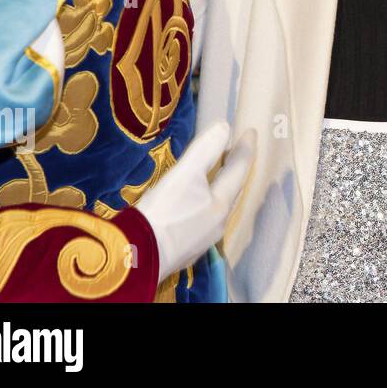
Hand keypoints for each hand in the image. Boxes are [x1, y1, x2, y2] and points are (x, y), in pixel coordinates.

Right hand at [136, 122, 255, 283]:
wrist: (136, 259)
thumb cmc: (163, 213)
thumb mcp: (184, 175)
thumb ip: (206, 150)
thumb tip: (225, 128)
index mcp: (222, 204)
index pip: (239, 170)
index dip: (245, 149)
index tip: (250, 131)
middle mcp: (218, 224)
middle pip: (233, 190)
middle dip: (236, 169)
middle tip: (236, 151)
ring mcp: (203, 240)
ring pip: (220, 207)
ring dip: (222, 187)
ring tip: (218, 174)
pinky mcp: (186, 250)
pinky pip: (205, 220)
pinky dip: (207, 204)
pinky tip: (196, 205)